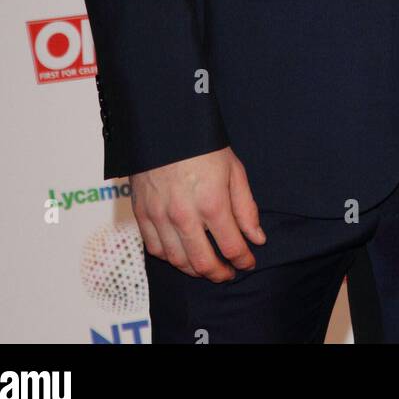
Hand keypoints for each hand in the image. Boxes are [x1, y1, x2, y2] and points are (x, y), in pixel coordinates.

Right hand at [131, 146, 266, 280]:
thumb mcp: (233, 170)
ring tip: (206, 266)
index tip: (248, 262)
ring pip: (177, 261)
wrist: (164, 124)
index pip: (232, 247)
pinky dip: (169, 257)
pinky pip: (154, 248)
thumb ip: (246, 208)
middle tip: (228, 273)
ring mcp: (159, 216)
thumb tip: (256, 238)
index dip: (244, 260)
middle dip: (220, 274)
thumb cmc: (202, 145)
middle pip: (203, 263)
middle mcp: (184, 215)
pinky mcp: (141, 213)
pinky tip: (181, 252)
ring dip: (194, 270)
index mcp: (212, 202)